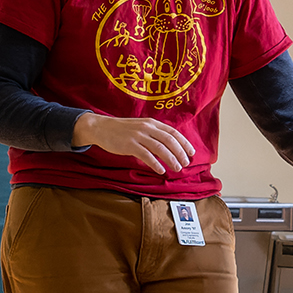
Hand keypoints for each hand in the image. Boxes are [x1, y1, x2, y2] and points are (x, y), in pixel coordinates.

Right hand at [72, 113, 193, 174]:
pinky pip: (146, 155)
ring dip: (171, 159)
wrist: (101, 127)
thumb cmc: (123, 129)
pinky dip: (155, 163)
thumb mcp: (141, 127)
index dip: (184, 143)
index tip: (192, 153)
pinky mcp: (129, 144)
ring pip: (160, 148)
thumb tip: (171, 146)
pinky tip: (161, 170)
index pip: (173, 132)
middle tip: (186, 163)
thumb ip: (155, 133)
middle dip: (180, 153)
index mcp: (152, 123)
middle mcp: (147, 127)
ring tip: (177, 168)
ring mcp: (138, 136)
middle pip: (169, 140)